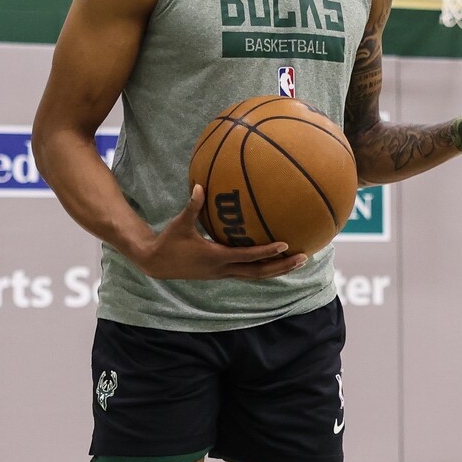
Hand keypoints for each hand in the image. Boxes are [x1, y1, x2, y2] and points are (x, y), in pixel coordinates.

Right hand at [136, 187, 308, 280]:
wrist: (156, 264)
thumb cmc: (169, 242)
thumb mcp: (180, 224)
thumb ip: (192, 206)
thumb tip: (200, 186)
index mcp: (216, 258)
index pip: (247, 256)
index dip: (266, 252)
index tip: (285, 244)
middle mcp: (224, 270)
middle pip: (260, 273)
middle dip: (282, 266)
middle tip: (304, 257)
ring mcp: (224, 274)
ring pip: (257, 276)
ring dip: (278, 270)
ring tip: (298, 261)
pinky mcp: (222, 274)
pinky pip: (248, 272)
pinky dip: (264, 268)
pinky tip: (276, 259)